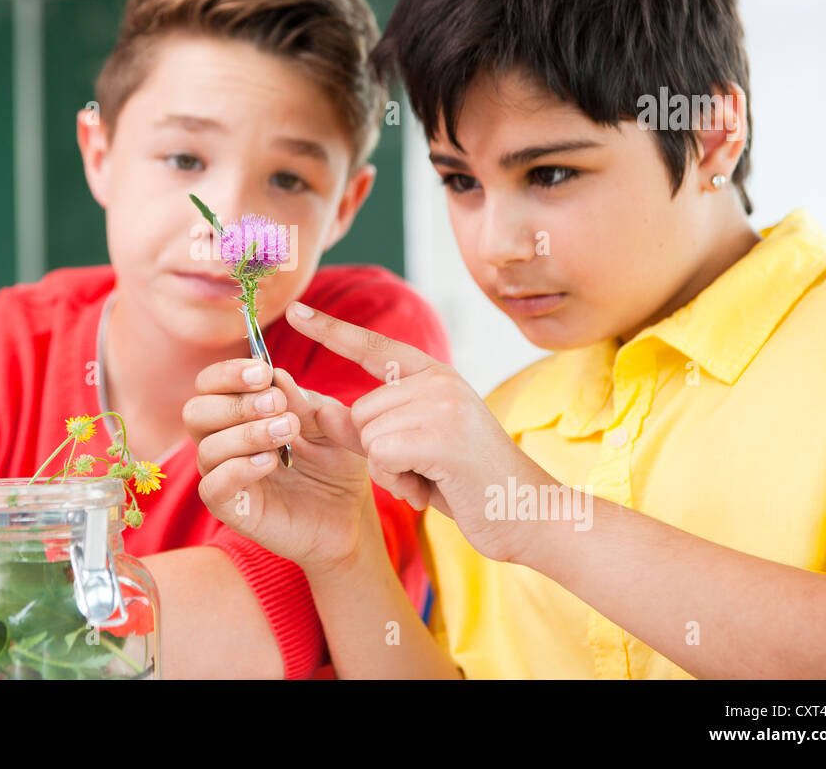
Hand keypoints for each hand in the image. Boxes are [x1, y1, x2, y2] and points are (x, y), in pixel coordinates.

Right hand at [183, 358, 377, 575]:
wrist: (350, 515)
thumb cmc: (335, 462)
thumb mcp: (327, 424)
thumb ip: (302, 402)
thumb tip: (277, 376)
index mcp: (240, 411)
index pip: (210, 384)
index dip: (228, 373)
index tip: (263, 373)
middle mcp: (223, 440)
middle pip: (196, 411)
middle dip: (235, 403)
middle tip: (276, 404)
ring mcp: (224, 475)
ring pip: (206, 448)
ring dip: (246, 434)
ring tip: (287, 432)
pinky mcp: (231, 508)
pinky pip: (212, 487)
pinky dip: (238, 470)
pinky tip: (270, 463)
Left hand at [285, 301, 560, 564]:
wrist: (529, 515)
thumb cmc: (469, 483)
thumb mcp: (415, 447)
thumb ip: (372, 428)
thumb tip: (319, 411)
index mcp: (435, 375)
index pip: (373, 346)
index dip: (331, 329)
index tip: (296, 311)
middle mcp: (439, 380)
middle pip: (359, 411)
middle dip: (378, 451)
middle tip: (423, 469)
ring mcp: (442, 404)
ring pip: (367, 435)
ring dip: (390, 471)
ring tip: (432, 478)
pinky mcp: (441, 435)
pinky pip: (381, 456)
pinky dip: (398, 482)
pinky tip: (432, 488)